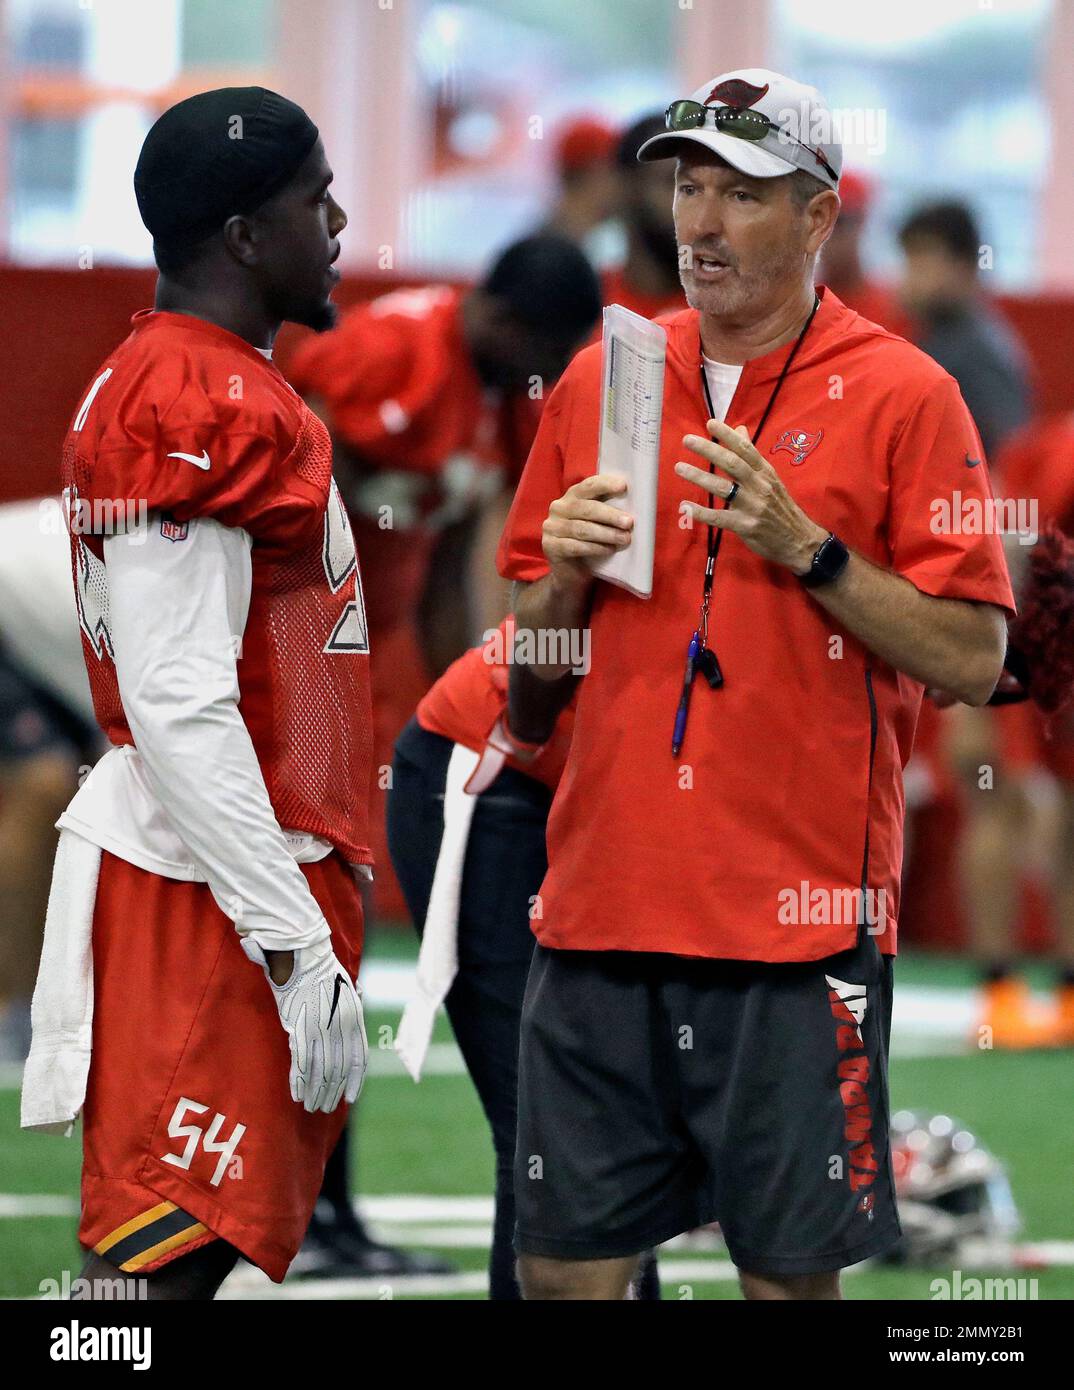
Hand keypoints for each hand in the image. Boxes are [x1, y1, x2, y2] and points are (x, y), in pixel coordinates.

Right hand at [250, 937, 366, 1113]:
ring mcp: (321, 1028)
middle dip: (331, 1092)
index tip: (349, 1099)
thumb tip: (350, 1036)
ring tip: (310, 1107)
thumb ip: (350, 1017)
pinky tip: (297, 1094)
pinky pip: (302, 1062)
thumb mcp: (348, 993)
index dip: (354, 1082)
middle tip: (324, 1108)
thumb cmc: (323, 973)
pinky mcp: (300, 1027)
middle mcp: (341, 1026)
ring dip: (315, 1092)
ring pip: (321, 1071)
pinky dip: (299, 1081)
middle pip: (338, 1070)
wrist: (304, 955)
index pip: (358, 1059)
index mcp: (355, 1018)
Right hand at [541, 473, 633, 583]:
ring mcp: (552, 527)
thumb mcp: (600, 523)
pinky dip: (594, 548)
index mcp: (571, 496)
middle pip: (586, 508)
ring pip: (582, 529)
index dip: (605, 485)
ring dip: (606, 534)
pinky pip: (575, 546)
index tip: (623, 486)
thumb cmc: (591, 543)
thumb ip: (609, 511)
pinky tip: (608, 550)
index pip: (588, 486)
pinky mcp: (550, 546)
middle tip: (629, 522)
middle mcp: (558, 508)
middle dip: (610, 515)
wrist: (571, 573)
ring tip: (624, 539)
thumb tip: (633, 507)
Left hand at [674, 420, 825, 574]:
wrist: (799, 539)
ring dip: (699, 476)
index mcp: (765, 472)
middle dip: (709, 450)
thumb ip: (752, 455)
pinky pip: (719, 517)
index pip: (745, 449)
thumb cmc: (780, 507)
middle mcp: (759, 486)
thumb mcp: (770, 478)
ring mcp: (752, 506)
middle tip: (687, 440)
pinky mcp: (745, 526)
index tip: (710, 423)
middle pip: (732, 464)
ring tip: (680, 467)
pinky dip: (701, 512)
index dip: (728, 435)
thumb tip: (739, 430)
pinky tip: (685, 506)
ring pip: (723, 488)